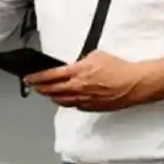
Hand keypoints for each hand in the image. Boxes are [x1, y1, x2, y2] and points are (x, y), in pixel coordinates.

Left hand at [24, 51, 145, 111]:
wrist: (133, 83)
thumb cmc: (119, 68)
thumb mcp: (97, 55)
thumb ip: (81, 61)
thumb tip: (75, 64)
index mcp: (77, 72)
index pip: (50, 76)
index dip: (37, 78)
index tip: (29, 78)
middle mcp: (78, 88)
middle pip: (51, 90)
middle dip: (39, 88)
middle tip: (33, 86)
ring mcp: (84, 99)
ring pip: (61, 100)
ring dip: (51, 96)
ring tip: (46, 93)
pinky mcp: (92, 107)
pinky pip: (74, 105)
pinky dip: (66, 102)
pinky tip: (65, 99)